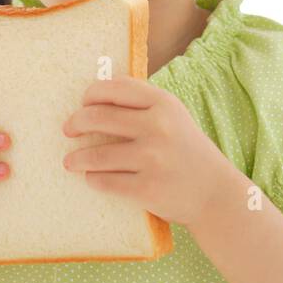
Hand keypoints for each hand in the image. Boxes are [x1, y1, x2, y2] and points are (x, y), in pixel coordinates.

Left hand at [62, 76, 228, 227]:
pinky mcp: (146, 189)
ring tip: (70, 161)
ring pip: (96, 155)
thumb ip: (142, 102)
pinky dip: (93, 179)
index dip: (91, 94)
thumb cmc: (187, 150)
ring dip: (76, 158)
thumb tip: (96, 94)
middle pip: (98, 117)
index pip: (114, 88)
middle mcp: (158, 127)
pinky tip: (92, 178)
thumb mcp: (173, 116)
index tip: (83, 103)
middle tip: (68, 130)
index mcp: (164, 103)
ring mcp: (152, 159)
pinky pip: (104, 182)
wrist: (215, 193)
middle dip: (76, 123)